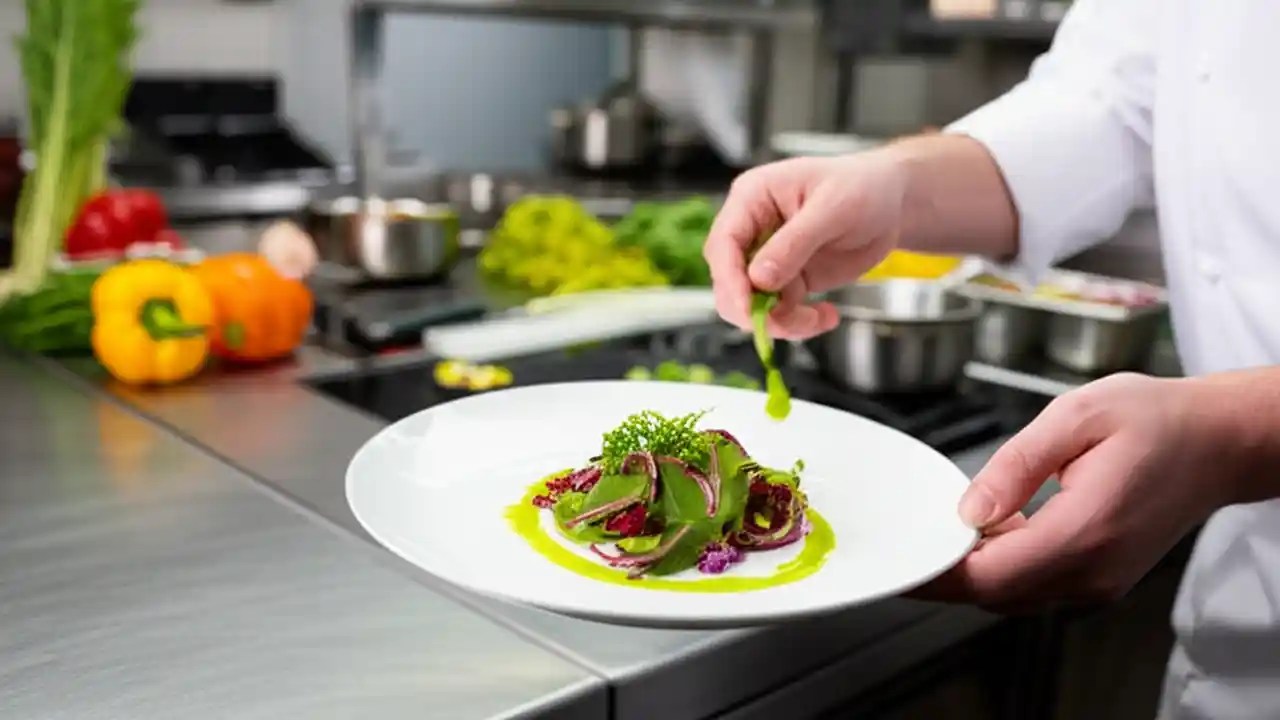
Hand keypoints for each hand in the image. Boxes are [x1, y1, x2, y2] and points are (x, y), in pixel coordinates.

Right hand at [702, 153, 909, 339]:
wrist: (891, 204)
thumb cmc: (862, 187)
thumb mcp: (832, 208)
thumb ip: (794, 243)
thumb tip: (759, 278)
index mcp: (752, 199)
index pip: (724, 242)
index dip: (730, 278)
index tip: (747, 307)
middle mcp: (752, 230)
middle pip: (729, 280)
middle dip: (753, 308)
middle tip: (788, 322)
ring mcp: (768, 259)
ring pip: (751, 304)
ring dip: (780, 321)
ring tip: (819, 318)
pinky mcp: (787, 281)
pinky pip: (778, 313)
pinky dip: (799, 324)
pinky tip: (827, 315)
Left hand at [912, 373, 1243, 613]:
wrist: (1218, 441)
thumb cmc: (1156, 420)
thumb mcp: (1076, 416)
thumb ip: (1015, 465)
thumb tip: (969, 508)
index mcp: (1083, 532)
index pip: (989, 575)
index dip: (937, 570)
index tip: (899, 558)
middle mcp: (1091, 572)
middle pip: (993, 592)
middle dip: (947, 568)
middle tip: (911, 532)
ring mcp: (1098, 583)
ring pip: (1012, 594)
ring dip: (976, 565)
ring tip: (957, 520)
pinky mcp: (1099, 580)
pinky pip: (1035, 586)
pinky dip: (1004, 564)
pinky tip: (997, 525)